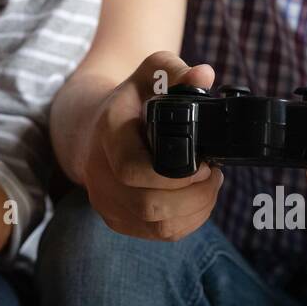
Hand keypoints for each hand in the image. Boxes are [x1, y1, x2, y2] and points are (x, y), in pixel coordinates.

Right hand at [83, 52, 224, 241]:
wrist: (92, 129)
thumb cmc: (130, 101)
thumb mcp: (150, 74)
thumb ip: (176, 71)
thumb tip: (204, 76)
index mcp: (108, 134)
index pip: (132, 170)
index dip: (175, 176)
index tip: (205, 165)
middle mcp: (100, 173)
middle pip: (150, 206)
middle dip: (195, 196)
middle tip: (214, 175)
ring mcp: (106, 201)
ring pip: (158, 226)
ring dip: (196, 210)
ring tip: (210, 186)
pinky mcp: (117, 220)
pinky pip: (159, 234)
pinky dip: (188, 222)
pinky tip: (197, 201)